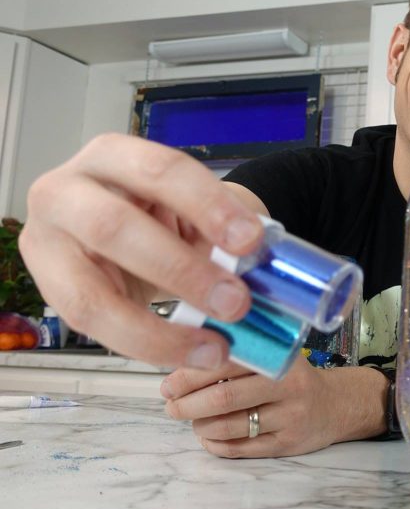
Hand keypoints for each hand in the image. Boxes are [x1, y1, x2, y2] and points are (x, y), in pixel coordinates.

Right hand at [20, 134, 264, 367]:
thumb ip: (218, 234)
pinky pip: (92, 329)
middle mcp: (64, 192)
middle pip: (114, 228)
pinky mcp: (49, 291)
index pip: (161, 170)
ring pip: (90, 296)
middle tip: (236, 302)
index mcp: (111, 155)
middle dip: (181, 270)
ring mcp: (46, 245)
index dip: (207, 205)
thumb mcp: (189, 211)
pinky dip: (147, 346)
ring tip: (214, 347)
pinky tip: (188, 353)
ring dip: (158, 330)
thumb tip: (262, 273)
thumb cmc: (157, 214)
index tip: (252, 240)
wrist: (120, 232)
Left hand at [161, 358, 388, 457]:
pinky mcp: (288, 445)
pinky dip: (216, 444)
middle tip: (171, 406)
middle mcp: (287, 386)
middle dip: (187, 404)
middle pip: (224, 397)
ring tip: (193, 420)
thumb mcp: (276, 355)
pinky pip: (240, 449)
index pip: (225, 362)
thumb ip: (240, 353)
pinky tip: (209, 436)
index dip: (189, 374)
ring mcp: (289, 418)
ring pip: (229, 426)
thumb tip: (181, 359)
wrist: (338, 405)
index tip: (169, 383)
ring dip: (200, 425)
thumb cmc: (294, 378)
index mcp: (278, 356)